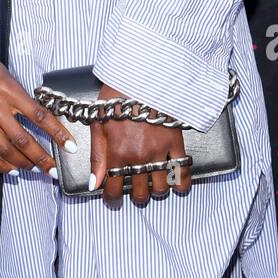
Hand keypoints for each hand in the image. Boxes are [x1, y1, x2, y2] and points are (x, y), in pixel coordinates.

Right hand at [0, 57, 78, 177]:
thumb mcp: (7, 76)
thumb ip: (21, 97)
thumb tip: (40, 118)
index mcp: (9, 90)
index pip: (39, 116)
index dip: (57, 133)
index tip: (70, 145)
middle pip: (23, 139)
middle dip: (41, 158)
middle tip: (53, 169)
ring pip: (5, 149)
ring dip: (23, 163)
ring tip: (35, 170)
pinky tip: (12, 169)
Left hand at [89, 82, 191, 207]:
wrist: (140, 76)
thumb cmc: (116, 98)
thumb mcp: (98, 125)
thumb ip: (97, 156)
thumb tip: (94, 183)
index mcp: (118, 153)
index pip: (114, 189)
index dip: (112, 200)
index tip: (113, 200)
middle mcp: (139, 156)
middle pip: (141, 193)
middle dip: (136, 196)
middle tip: (135, 190)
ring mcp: (159, 151)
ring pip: (161, 187)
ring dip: (156, 191)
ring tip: (153, 184)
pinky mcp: (176, 142)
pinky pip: (182, 171)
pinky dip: (181, 183)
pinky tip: (176, 185)